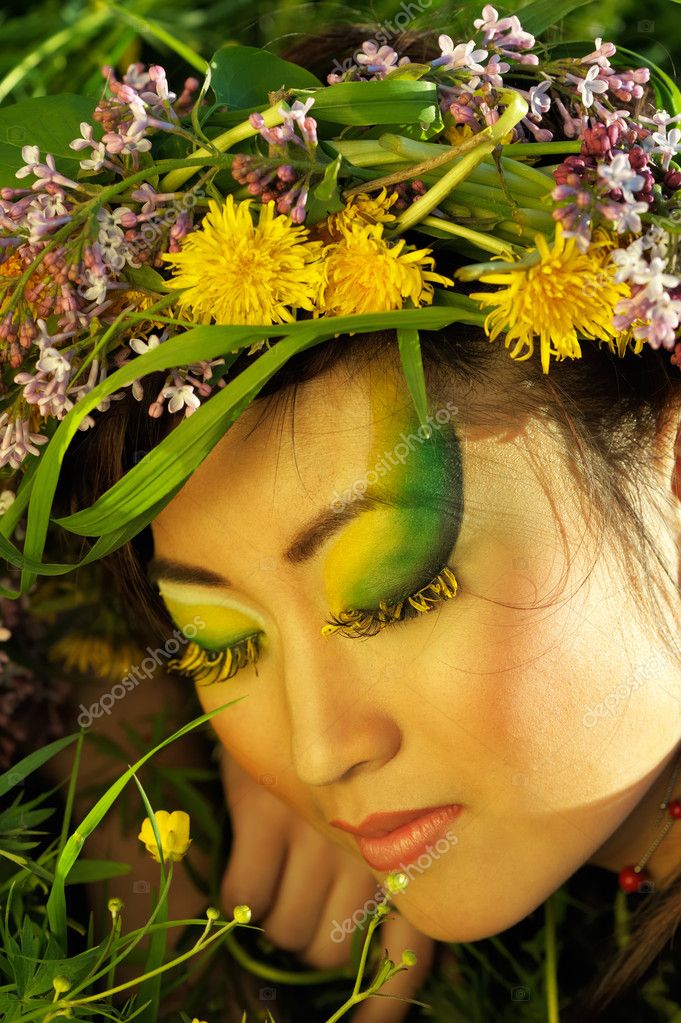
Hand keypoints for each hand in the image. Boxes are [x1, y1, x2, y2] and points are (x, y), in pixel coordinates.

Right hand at [219, 751, 434, 1021]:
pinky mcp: (265, 809)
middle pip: (330, 952)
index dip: (387, 1004)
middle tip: (302, 912)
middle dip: (311, 945)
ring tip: (276, 885)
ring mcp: (315, 827)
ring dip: (273, 921)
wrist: (295, 678)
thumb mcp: (383, 805)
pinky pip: (245, 891)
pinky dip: (239, 894)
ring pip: (286, 929)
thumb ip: (400, 865)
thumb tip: (424, 955)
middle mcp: (367, 845)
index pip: (407, 950)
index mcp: (404, 848)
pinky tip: (247, 866)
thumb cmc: (348, 755)